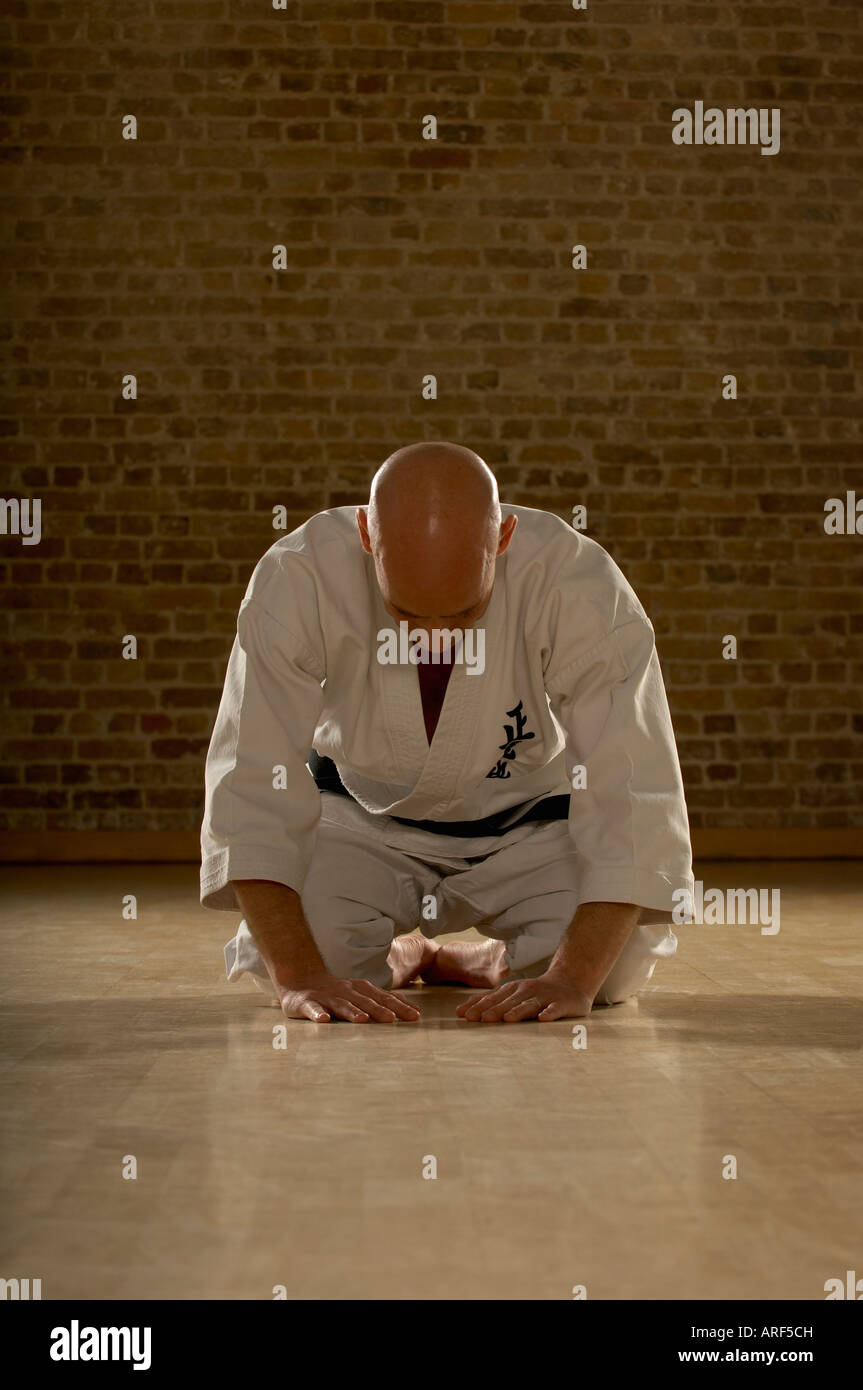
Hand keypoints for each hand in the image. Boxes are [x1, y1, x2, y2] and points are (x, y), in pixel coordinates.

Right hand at [276, 972, 420, 1023]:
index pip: (383, 998)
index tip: (416, 1016)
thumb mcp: (361, 992)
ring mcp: (326, 997)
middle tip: (393, 1020)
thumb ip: (383, 999)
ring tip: (362, 1020)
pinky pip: (312, 1009)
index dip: (399, 1006)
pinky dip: (317, 1014)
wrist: (299, 978)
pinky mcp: (307, 1003)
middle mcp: (346, 991)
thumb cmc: (335, 991)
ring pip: (341, 1005)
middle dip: (379, 1010)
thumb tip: (412, 1007)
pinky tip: (323, 1020)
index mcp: (360, 989)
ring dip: (352, 1012)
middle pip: (365, 1001)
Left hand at [455, 968, 593, 1022]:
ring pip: (530, 1005)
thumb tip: (465, 1009)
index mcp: (513, 990)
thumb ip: (493, 1001)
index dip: (478, 1006)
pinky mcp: (562, 1004)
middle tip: (480, 1020)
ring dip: (518, 1011)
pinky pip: (555, 1009)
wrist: (571, 982)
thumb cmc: (537, 992)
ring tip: (507, 1020)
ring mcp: (545, 997)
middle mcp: (527, 991)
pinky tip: (543, 1019)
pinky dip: (549, 1013)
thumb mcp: (514, 994)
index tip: (463, 1015)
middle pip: (508, 1002)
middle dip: (494, 1010)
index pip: (492, 998)